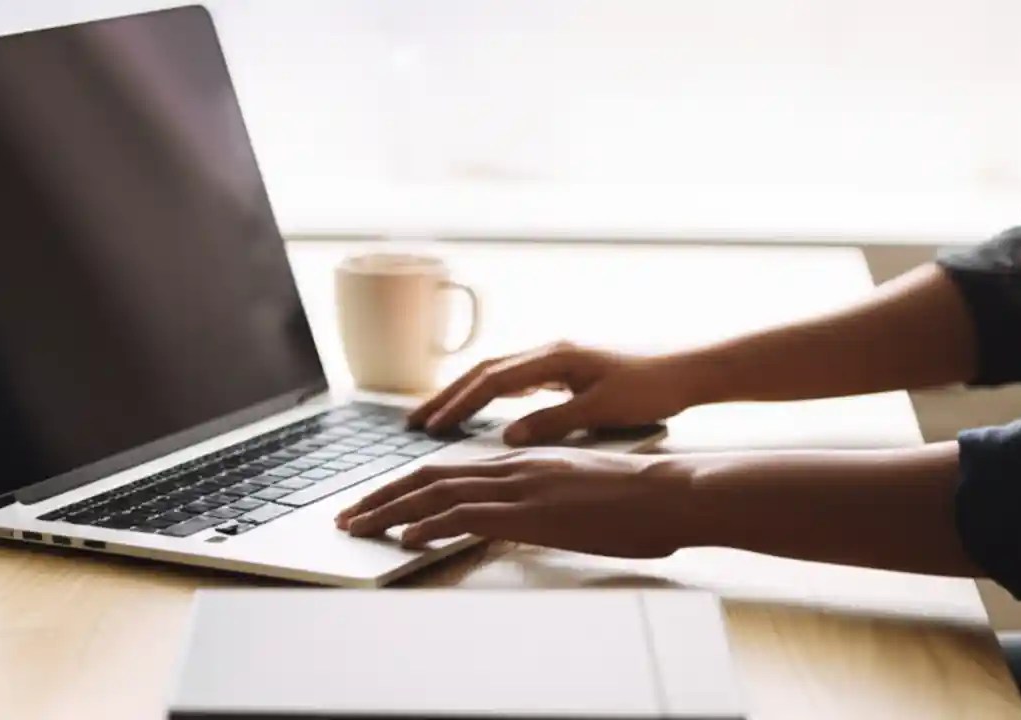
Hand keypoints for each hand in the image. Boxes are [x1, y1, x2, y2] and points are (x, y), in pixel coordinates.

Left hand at [335, 448, 693, 556]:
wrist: (671, 494)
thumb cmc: (637, 499)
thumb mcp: (580, 492)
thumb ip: (543, 497)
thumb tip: (523, 514)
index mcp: (524, 461)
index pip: (450, 469)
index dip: (408, 484)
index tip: (379, 500)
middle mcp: (513, 467)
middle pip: (430, 475)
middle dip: (382, 495)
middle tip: (348, 515)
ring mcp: (519, 487)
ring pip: (436, 492)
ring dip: (389, 510)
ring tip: (358, 527)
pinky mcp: (530, 512)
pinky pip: (465, 515)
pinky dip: (428, 525)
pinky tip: (406, 538)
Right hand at [410, 342, 708, 445]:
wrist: (690, 370)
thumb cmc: (653, 388)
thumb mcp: (602, 410)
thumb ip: (553, 422)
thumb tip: (506, 436)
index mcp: (555, 358)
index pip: (492, 382)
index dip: (458, 405)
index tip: (430, 428)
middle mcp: (550, 352)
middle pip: (484, 372)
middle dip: (447, 397)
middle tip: (414, 423)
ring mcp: (557, 359)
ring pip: (496, 375)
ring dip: (464, 395)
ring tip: (436, 418)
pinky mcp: (567, 369)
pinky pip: (515, 381)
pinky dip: (489, 395)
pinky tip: (481, 411)